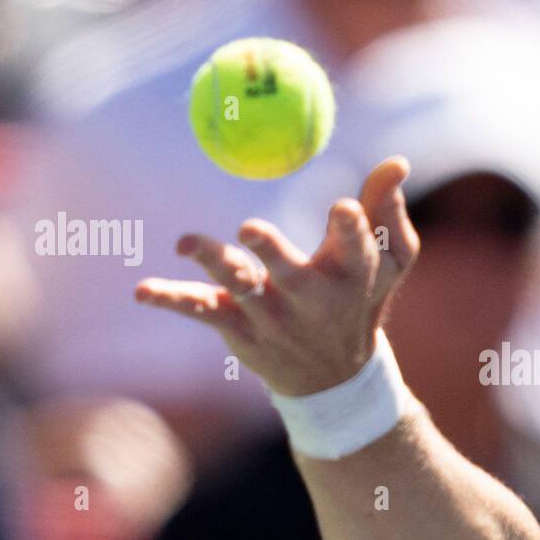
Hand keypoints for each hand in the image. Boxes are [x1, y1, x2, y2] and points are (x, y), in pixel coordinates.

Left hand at [135, 156, 418, 395]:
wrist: (333, 377)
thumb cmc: (361, 300)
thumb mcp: (388, 262)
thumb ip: (388, 212)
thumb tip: (397, 162)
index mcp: (352, 277)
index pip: (357, 251)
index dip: (351, 230)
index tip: (343, 207)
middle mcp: (311, 300)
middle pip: (290, 273)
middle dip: (270, 252)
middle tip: (249, 228)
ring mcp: (272, 317)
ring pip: (240, 287)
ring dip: (214, 264)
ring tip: (186, 243)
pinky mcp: (238, 328)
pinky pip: (202, 311)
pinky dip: (171, 300)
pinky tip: (143, 292)